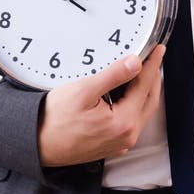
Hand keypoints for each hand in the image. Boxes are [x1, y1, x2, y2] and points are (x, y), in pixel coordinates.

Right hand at [37, 44, 164, 166]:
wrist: (36, 144)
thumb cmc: (54, 120)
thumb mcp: (83, 91)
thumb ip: (113, 76)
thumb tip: (135, 63)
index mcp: (123, 122)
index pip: (145, 85)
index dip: (152, 64)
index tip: (158, 49)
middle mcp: (126, 135)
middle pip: (150, 99)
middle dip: (153, 76)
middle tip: (154, 57)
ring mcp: (120, 142)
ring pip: (143, 111)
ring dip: (146, 90)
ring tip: (143, 71)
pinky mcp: (112, 144)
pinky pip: (133, 121)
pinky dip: (136, 103)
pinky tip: (129, 93)